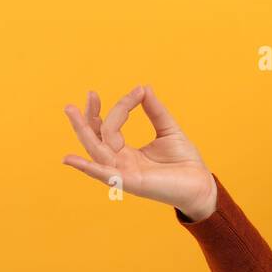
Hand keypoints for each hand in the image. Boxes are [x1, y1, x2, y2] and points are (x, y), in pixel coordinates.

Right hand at [61, 84, 217, 220]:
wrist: (201, 183)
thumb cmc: (184, 161)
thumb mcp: (168, 130)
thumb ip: (155, 111)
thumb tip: (144, 87)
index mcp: (126, 152)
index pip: (111, 126)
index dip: (120, 106)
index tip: (138, 90)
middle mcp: (120, 162)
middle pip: (96, 138)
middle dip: (86, 118)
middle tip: (80, 98)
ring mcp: (124, 173)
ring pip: (97, 150)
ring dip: (83, 131)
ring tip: (71, 111)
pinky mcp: (132, 184)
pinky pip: (107, 175)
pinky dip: (90, 167)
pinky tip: (71, 159)